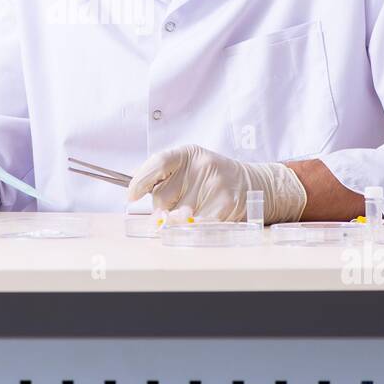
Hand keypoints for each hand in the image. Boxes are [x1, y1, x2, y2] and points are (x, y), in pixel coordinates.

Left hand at [125, 144, 307, 224]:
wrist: (252, 184)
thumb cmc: (210, 179)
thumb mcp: (188, 168)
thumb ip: (162, 178)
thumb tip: (132, 194)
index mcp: (187, 154)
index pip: (158, 162)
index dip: (141, 179)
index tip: (131, 196)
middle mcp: (201, 166)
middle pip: (162, 197)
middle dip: (161, 208)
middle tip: (176, 206)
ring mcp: (215, 184)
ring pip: (176, 215)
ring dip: (177, 221)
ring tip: (192, 211)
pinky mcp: (225, 204)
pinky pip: (196, 225)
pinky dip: (190, 229)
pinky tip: (196, 223)